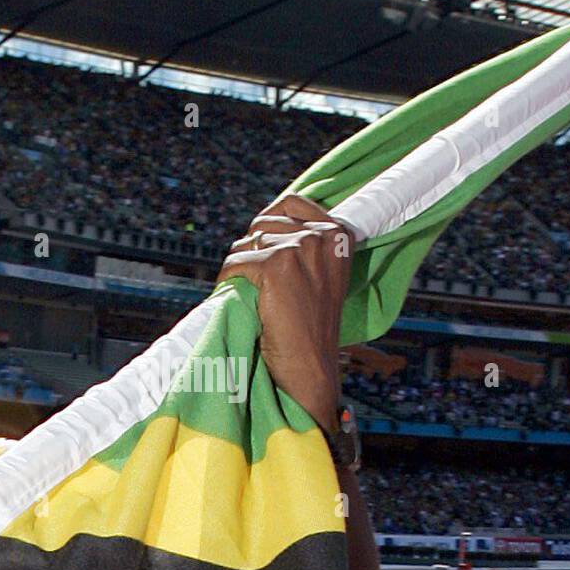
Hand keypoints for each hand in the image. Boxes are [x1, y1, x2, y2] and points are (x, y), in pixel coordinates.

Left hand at [216, 194, 353, 433]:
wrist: (309, 367)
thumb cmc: (309, 326)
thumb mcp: (318, 275)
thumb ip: (303, 244)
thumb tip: (262, 224)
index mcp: (339, 234)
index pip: (290, 203)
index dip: (269, 226)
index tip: (266, 253)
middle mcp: (322, 236)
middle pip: (263, 222)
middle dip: (253, 249)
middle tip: (259, 285)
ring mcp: (299, 249)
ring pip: (246, 243)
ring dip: (241, 268)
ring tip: (255, 297)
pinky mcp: (275, 265)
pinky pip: (235, 262)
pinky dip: (230, 281)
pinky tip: (243, 301)